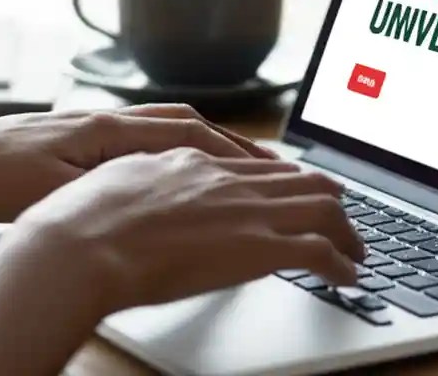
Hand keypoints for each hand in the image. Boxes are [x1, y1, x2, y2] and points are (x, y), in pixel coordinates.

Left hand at [0, 104, 277, 221]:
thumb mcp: (55, 191)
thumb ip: (111, 183)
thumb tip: (163, 185)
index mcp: (105, 128)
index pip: (186, 134)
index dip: (232, 151)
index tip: (266, 169)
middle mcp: (104, 118)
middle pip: (185, 123)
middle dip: (232, 144)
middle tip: (269, 166)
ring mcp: (89, 125)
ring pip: (164, 127)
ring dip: (205, 142)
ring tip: (234, 163)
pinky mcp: (74, 137)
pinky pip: (141, 137)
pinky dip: (172, 148)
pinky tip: (173, 165)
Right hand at [1, 147, 365, 317]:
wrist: (80, 244)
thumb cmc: (81, 222)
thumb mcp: (116, 181)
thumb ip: (146, 181)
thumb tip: (153, 188)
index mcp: (194, 161)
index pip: (258, 167)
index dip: (286, 181)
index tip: (299, 191)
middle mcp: (228, 179)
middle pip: (301, 179)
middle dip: (329, 200)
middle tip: (343, 219)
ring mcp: (246, 210)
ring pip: (322, 206)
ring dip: (346, 231)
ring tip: (357, 250)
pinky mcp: (257, 246)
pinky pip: (319, 250)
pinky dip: (342, 263)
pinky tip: (348, 276)